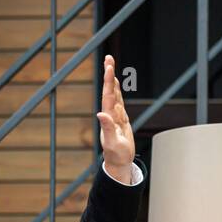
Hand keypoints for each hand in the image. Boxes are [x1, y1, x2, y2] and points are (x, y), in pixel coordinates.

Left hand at [96, 54, 134, 177]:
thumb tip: (100, 114)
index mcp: (109, 117)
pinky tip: (115, 83)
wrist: (119, 162)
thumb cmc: (116, 155)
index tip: (109, 67)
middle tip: (109, 58)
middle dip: (109, 74)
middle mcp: (110, 113)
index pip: (108, 95)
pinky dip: (117, 90)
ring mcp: (115, 115)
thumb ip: (107, 128)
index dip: (108, 81)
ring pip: (114, 93)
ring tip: (110, 64)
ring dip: (112, 79)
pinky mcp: (121, 119)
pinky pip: (119, 101)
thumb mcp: (112, 143)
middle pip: (110, 90)